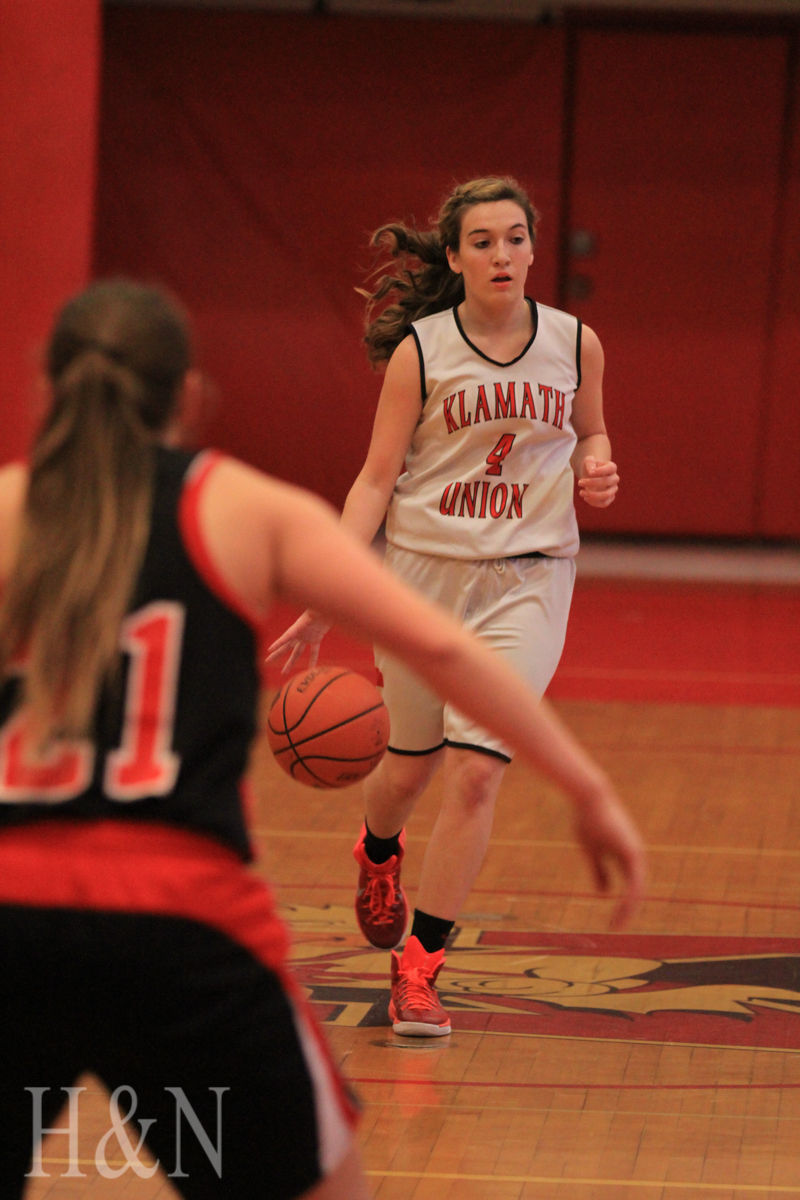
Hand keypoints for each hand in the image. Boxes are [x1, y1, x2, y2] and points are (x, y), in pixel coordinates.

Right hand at [264, 610, 331, 672]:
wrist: (327, 606)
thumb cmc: (320, 607)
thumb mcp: (315, 611)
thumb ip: (313, 615)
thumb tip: (313, 615)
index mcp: (297, 627)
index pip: (286, 637)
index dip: (278, 643)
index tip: (269, 650)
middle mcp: (299, 634)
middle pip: (285, 647)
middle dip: (276, 654)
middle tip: (266, 661)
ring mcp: (306, 637)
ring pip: (297, 652)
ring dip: (291, 662)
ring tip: (284, 672)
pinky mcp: (316, 639)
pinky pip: (313, 652)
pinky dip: (312, 660)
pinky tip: (310, 669)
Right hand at [573, 787, 645, 929]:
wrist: (590, 799)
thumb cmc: (589, 819)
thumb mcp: (591, 850)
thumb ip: (599, 870)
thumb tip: (604, 893)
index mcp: (625, 855)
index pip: (630, 886)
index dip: (623, 904)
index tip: (613, 919)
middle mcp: (635, 857)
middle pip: (637, 891)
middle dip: (627, 911)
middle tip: (616, 928)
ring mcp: (636, 855)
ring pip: (638, 891)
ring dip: (629, 910)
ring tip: (618, 926)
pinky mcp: (633, 854)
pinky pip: (635, 883)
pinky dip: (629, 899)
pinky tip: (623, 911)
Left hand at [578, 456, 618, 507]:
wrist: (590, 475)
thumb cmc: (590, 467)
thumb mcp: (588, 461)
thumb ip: (590, 462)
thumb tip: (591, 471)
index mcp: (612, 467)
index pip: (611, 468)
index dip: (601, 471)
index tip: (589, 472)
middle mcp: (614, 479)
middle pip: (607, 481)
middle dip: (592, 482)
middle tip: (579, 482)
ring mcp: (613, 489)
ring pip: (607, 495)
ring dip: (593, 495)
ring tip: (581, 492)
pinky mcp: (609, 498)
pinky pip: (604, 503)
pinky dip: (594, 502)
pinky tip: (585, 498)